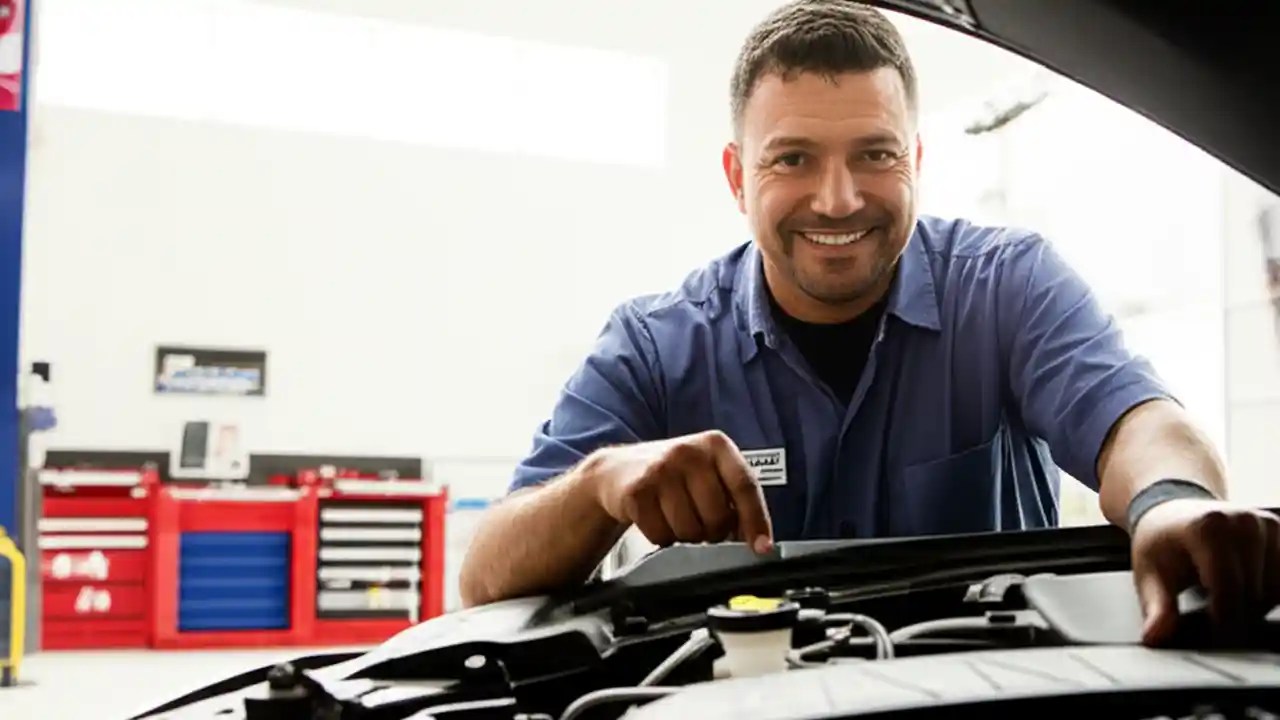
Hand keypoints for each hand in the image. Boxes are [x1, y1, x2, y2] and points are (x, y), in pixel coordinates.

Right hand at [589, 430, 773, 553]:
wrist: (617, 470)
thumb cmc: (672, 474)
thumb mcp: (707, 470)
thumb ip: (733, 495)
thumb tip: (758, 539)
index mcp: (715, 445)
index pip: (745, 485)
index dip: (756, 519)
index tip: (761, 547)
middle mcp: (689, 452)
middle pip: (718, 516)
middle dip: (713, 531)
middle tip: (701, 523)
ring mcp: (661, 470)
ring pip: (690, 530)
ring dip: (685, 535)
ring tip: (675, 517)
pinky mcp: (637, 491)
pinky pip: (661, 535)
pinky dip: (661, 537)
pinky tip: (656, 519)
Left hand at [1131, 498, 1279, 645]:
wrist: (1170, 513)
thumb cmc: (1159, 544)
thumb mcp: (1150, 576)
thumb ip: (1157, 607)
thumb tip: (1154, 638)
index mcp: (1207, 528)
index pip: (1229, 589)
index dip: (1222, 618)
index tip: (1212, 629)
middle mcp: (1241, 520)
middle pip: (1254, 592)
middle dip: (1236, 611)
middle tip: (1211, 606)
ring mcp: (1263, 522)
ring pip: (1275, 589)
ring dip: (1255, 602)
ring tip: (1223, 592)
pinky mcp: (1279, 529)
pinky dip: (1269, 589)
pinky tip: (1243, 584)